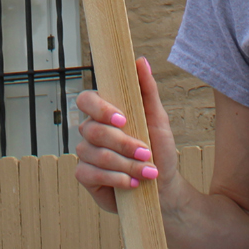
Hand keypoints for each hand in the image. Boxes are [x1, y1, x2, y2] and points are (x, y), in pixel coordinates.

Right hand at [74, 57, 176, 215]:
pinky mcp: (85, 176)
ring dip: (125, 164)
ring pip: (94, 153)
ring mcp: (86, 153)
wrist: (164, 187)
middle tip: (146, 153)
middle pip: (93, 130)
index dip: (100, 108)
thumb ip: (147, 90)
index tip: (123, 120)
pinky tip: (132, 183)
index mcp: (104, 113)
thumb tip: (141, 61)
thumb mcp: (158, 119)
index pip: (86, 100)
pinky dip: (115, 179)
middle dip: (123, 144)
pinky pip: (88, 173)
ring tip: (146, 172)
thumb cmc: (159, 150)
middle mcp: (91, 130)